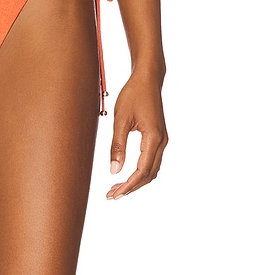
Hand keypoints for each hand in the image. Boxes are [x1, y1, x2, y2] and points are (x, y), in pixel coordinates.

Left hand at [107, 69, 167, 200]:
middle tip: (111, 195)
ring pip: (151, 170)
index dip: (128, 185)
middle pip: (148, 175)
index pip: (141, 171)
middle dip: (131, 187)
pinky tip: (126, 175)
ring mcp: (162, 140)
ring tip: (116, 188)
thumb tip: (114, 171)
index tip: (114, 194)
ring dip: (135, 181)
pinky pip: (151, 161)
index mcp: (153, 138)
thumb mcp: (120, 120)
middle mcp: (161, 142)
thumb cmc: (133, 95)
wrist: (148, 79)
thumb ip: (117, 146)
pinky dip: (140, 172)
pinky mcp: (158, 138)